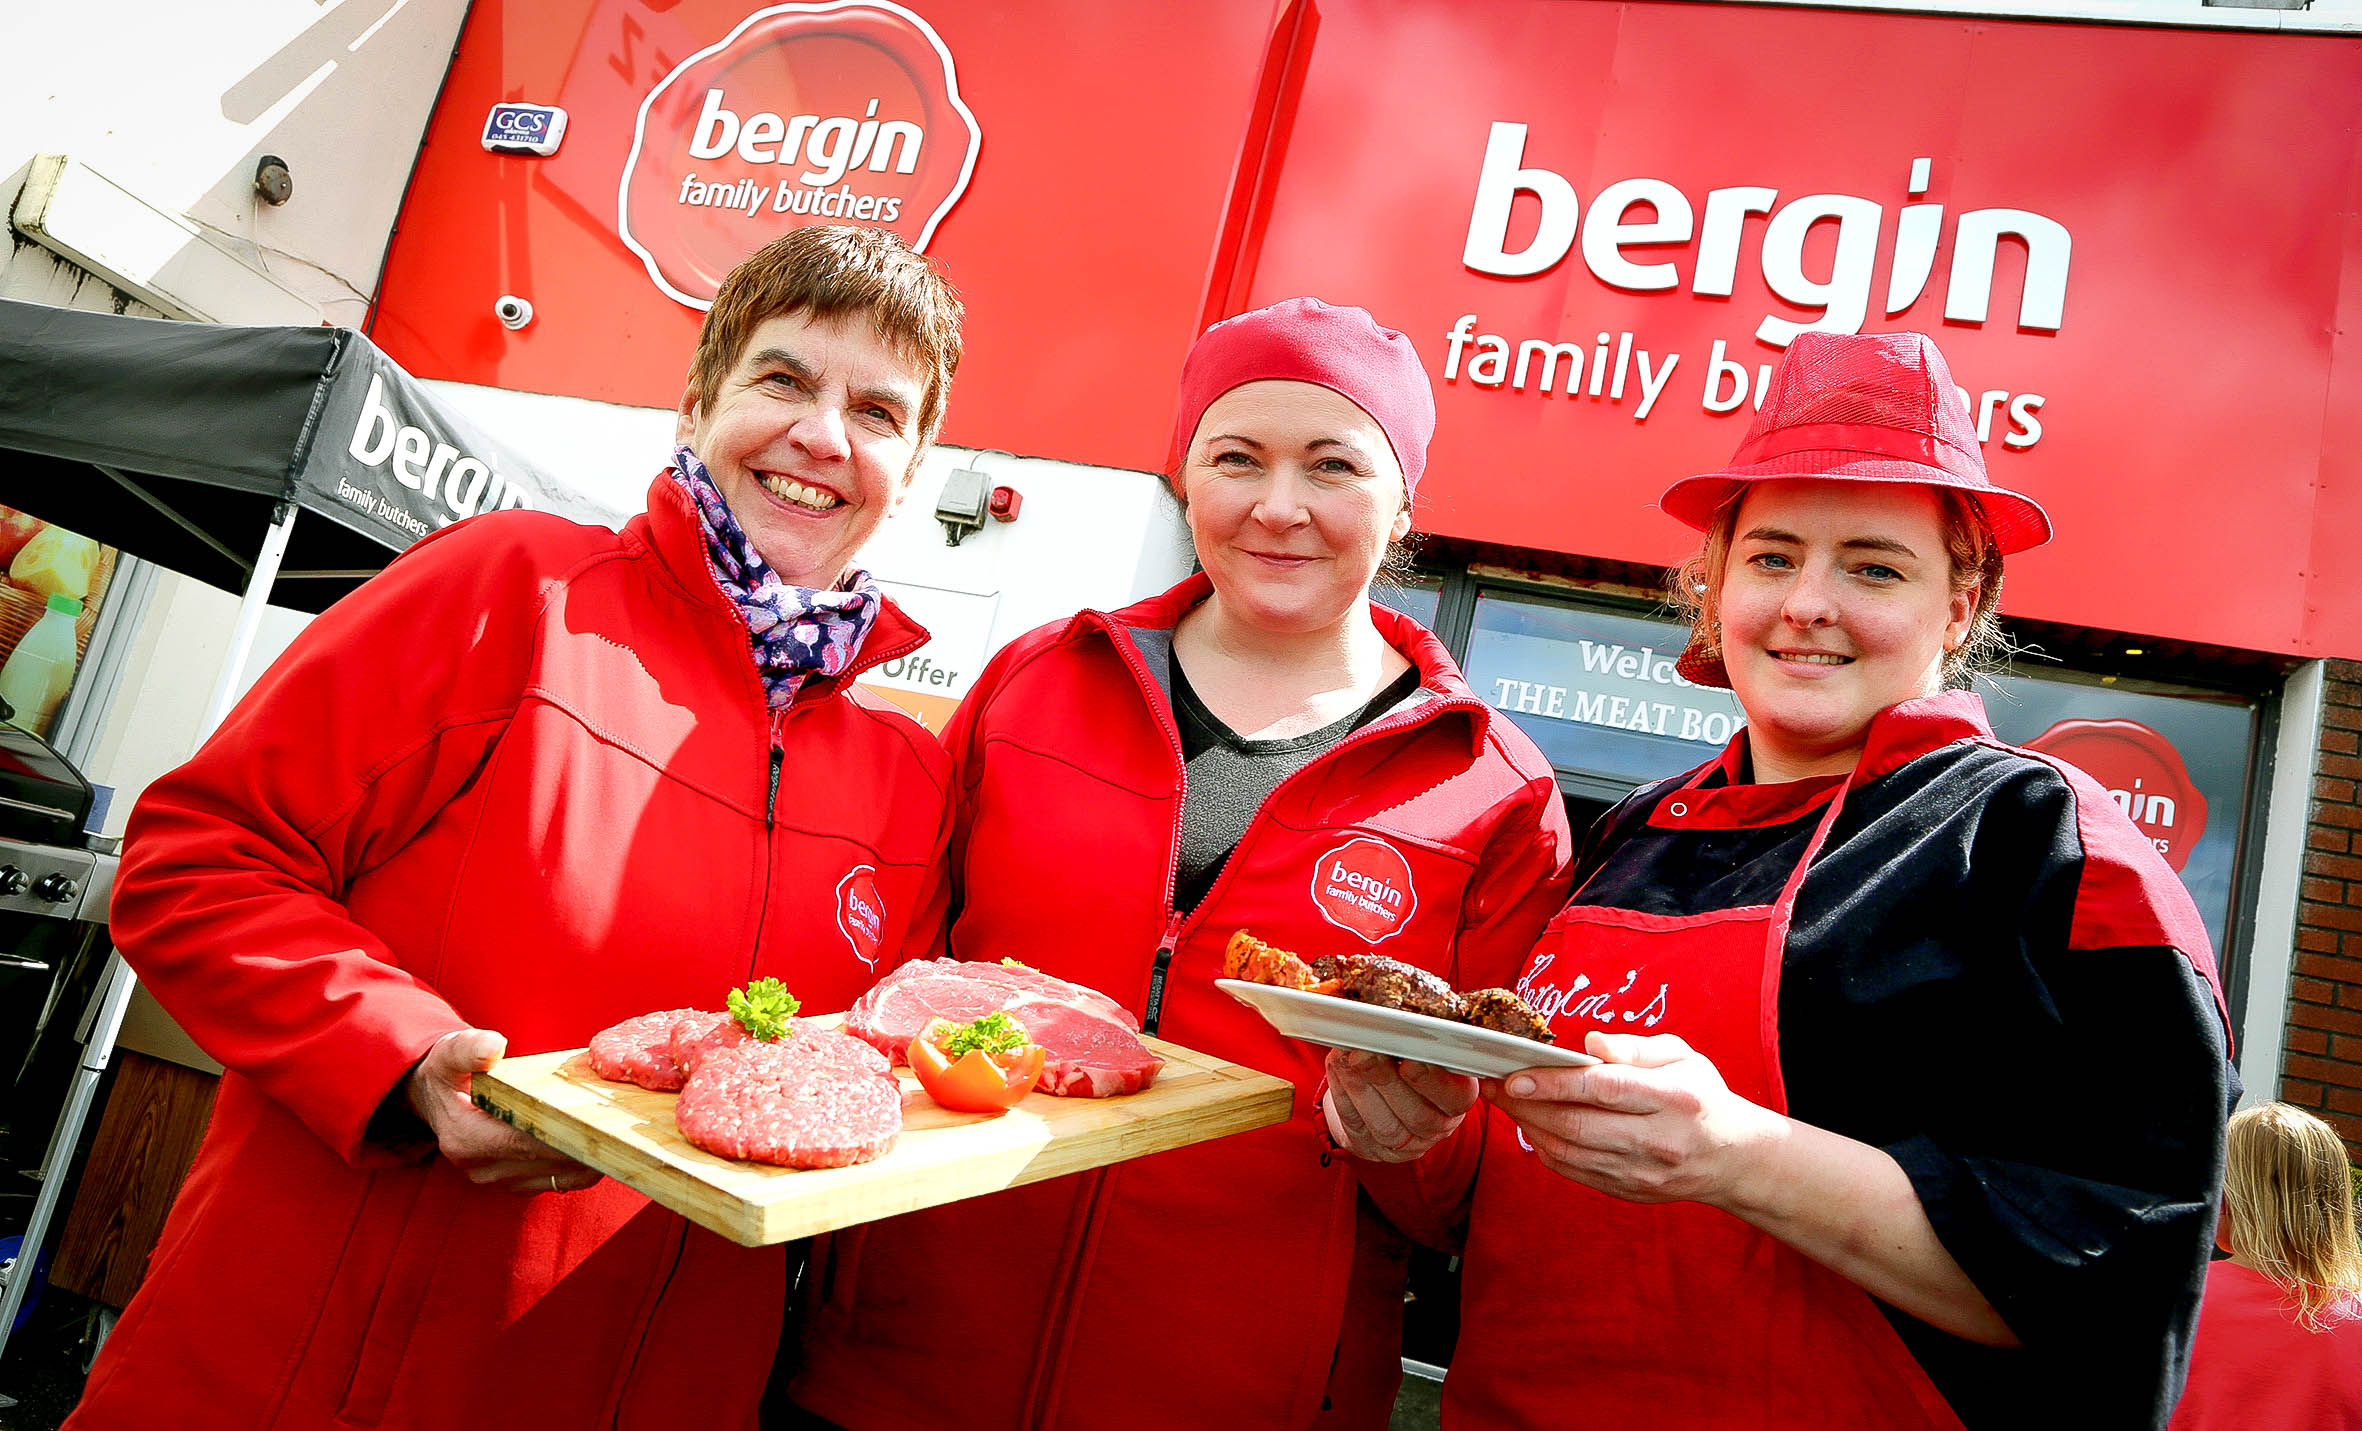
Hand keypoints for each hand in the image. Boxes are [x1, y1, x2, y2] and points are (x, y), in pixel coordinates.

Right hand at [405, 1029, 602, 1195]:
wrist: (436, 1101)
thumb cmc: (449, 1073)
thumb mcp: (450, 1053)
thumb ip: (470, 1049)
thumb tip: (494, 1047)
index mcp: (467, 1140)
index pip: (527, 1141)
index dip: (566, 1129)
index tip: (600, 1116)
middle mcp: (484, 1169)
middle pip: (552, 1161)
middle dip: (589, 1141)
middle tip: (625, 1119)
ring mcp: (503, 1181)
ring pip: (564, 1175)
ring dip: (593, 1154)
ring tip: (619, 1126)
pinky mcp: (520, 1185)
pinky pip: (564, 1180)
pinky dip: (586, 1162)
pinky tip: (603, 1138)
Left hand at [1322, 1047, 1477, 1162]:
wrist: (1388, 1101)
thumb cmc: (1410, 1063)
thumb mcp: (1427, 1050)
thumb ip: (1420, 1040)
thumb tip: (1394, 1022)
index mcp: (1458, 1098)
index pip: (1455, 1097)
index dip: (1434, 1081)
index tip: (1411, 1061)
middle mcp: (1437, 1126)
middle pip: (1418, 1115)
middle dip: (1388, 1082)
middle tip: (1367, 1053)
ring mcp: (1405, 1144)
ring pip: (1384, 1125)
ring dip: (1362, 1089)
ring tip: (1348, 1059)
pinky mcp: (1372, 1147)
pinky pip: (1356, 1124)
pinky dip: (1343, 1094)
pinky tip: (1338, 1067)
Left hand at [1484, 1031, 1785, 1206]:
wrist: (1733, 1159)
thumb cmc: (1702, 1097)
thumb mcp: (1682, 1057)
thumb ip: (1635, 1047)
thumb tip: (1590, 1042)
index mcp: (1672, 1099)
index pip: (1604, 1089)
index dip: (1555, 1083)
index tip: (1515, 1075)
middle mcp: (1656, 1140)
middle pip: (1578, 1125)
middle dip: (1527, 1106)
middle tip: (1493, 1085)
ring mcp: (1642, 1173)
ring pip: (1570, 1153)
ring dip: (1528, 1127)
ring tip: (1505, 1103)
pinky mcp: (1629, 1191)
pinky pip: (1575, 1172)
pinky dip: (1546, 1149)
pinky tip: (1531, 1127)